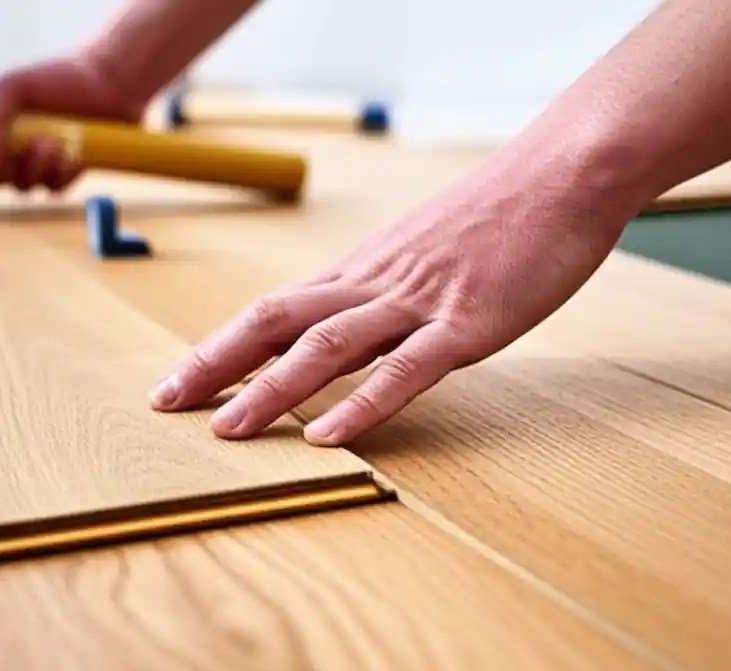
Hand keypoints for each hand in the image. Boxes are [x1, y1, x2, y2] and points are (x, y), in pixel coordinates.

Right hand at [0, 53, 144, 192]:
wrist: (109, 85)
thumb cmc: (58, 80)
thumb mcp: (13, 88)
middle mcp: (8, 151)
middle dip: (5, 167)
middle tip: (25, 143)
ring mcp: (36, 166)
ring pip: (22, 188)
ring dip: (37, 166)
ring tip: (54, 140)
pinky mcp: (64, 175)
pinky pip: (53, 189)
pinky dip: (62, 172)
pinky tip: (74, 152)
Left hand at [147, 172, 630, 445]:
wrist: (562, 175)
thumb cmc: (499, 214)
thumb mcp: (424, 248)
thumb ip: (382, 287)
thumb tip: (345, 323)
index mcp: (365, 269)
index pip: (275, 309)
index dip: (222, 345)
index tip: (179, 379)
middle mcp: (376, 284)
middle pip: (277, 323)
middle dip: (218, 364)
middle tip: (168, 404)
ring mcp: (419, 303)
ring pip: (328, 348)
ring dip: (272, 391)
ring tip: (228, 432)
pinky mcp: (467, 323)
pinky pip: (406, 370)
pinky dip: (364, 405)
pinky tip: (328, 437)